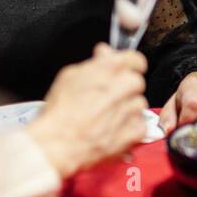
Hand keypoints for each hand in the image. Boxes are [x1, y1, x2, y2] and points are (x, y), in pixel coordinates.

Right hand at [26, 45, 148, 178]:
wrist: (54, 144)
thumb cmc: (58, 113)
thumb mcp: (69, 77)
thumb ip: (94, 63)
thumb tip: (105, 52)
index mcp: (104, 71)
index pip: (135, 59)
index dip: (131, 64)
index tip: (127, 70)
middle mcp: (118, 88)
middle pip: (137, 81)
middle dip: (127, 88)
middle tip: (112, 97)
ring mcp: (126, 111)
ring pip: (140, 103)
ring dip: (128, 108)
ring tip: (108, 116)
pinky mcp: (130, 133)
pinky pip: (141, 125)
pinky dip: (131, 128)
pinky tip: (114, 129)